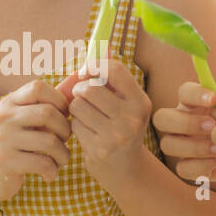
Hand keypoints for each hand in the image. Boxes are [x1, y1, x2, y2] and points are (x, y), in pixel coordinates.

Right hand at [0, 79, 71, 201]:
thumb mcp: (24, 120)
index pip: (38, 87)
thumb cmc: (17, 144)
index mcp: (9, 102)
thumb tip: (77, 88)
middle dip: (65, 129)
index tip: (65, 115)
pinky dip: (53, 170)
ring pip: (50, 141)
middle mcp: (3, 117)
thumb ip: (44, 106)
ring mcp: (2, 139)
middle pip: (47, 113)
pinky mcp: (4, 162)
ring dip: (63, 154)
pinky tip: (50, 173)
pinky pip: (43, 163)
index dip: (59, 100)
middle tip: (65, 140)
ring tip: (61, 159)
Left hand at [53, 55, 150, 186]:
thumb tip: (102, 45)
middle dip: (80, 90)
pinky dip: (75, 125)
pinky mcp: (98, 149)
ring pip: (78, 105)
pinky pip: (74, 124)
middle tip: (82, 96)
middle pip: (90, 88)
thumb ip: (113, 77)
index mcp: (141, 102)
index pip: (114, 69)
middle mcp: (132, 118)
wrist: (125, 170)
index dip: (94, 66)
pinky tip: (85, 132)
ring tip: (86, 116)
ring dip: (76, 108)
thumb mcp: (126, 103)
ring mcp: (115, 136)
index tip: (87, 72)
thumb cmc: (121, 127)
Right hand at [154, 76, 215, 181]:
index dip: (194, 94)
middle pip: (162, 118)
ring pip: (168, 144)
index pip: (183, 92)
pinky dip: (200, 166)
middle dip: (185, 123)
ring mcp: (182, 145)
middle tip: (212, 126)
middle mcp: (182, 122)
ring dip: (194, 147)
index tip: (214, 99)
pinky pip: (182, 168)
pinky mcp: (189, 166)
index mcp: (194, 102)